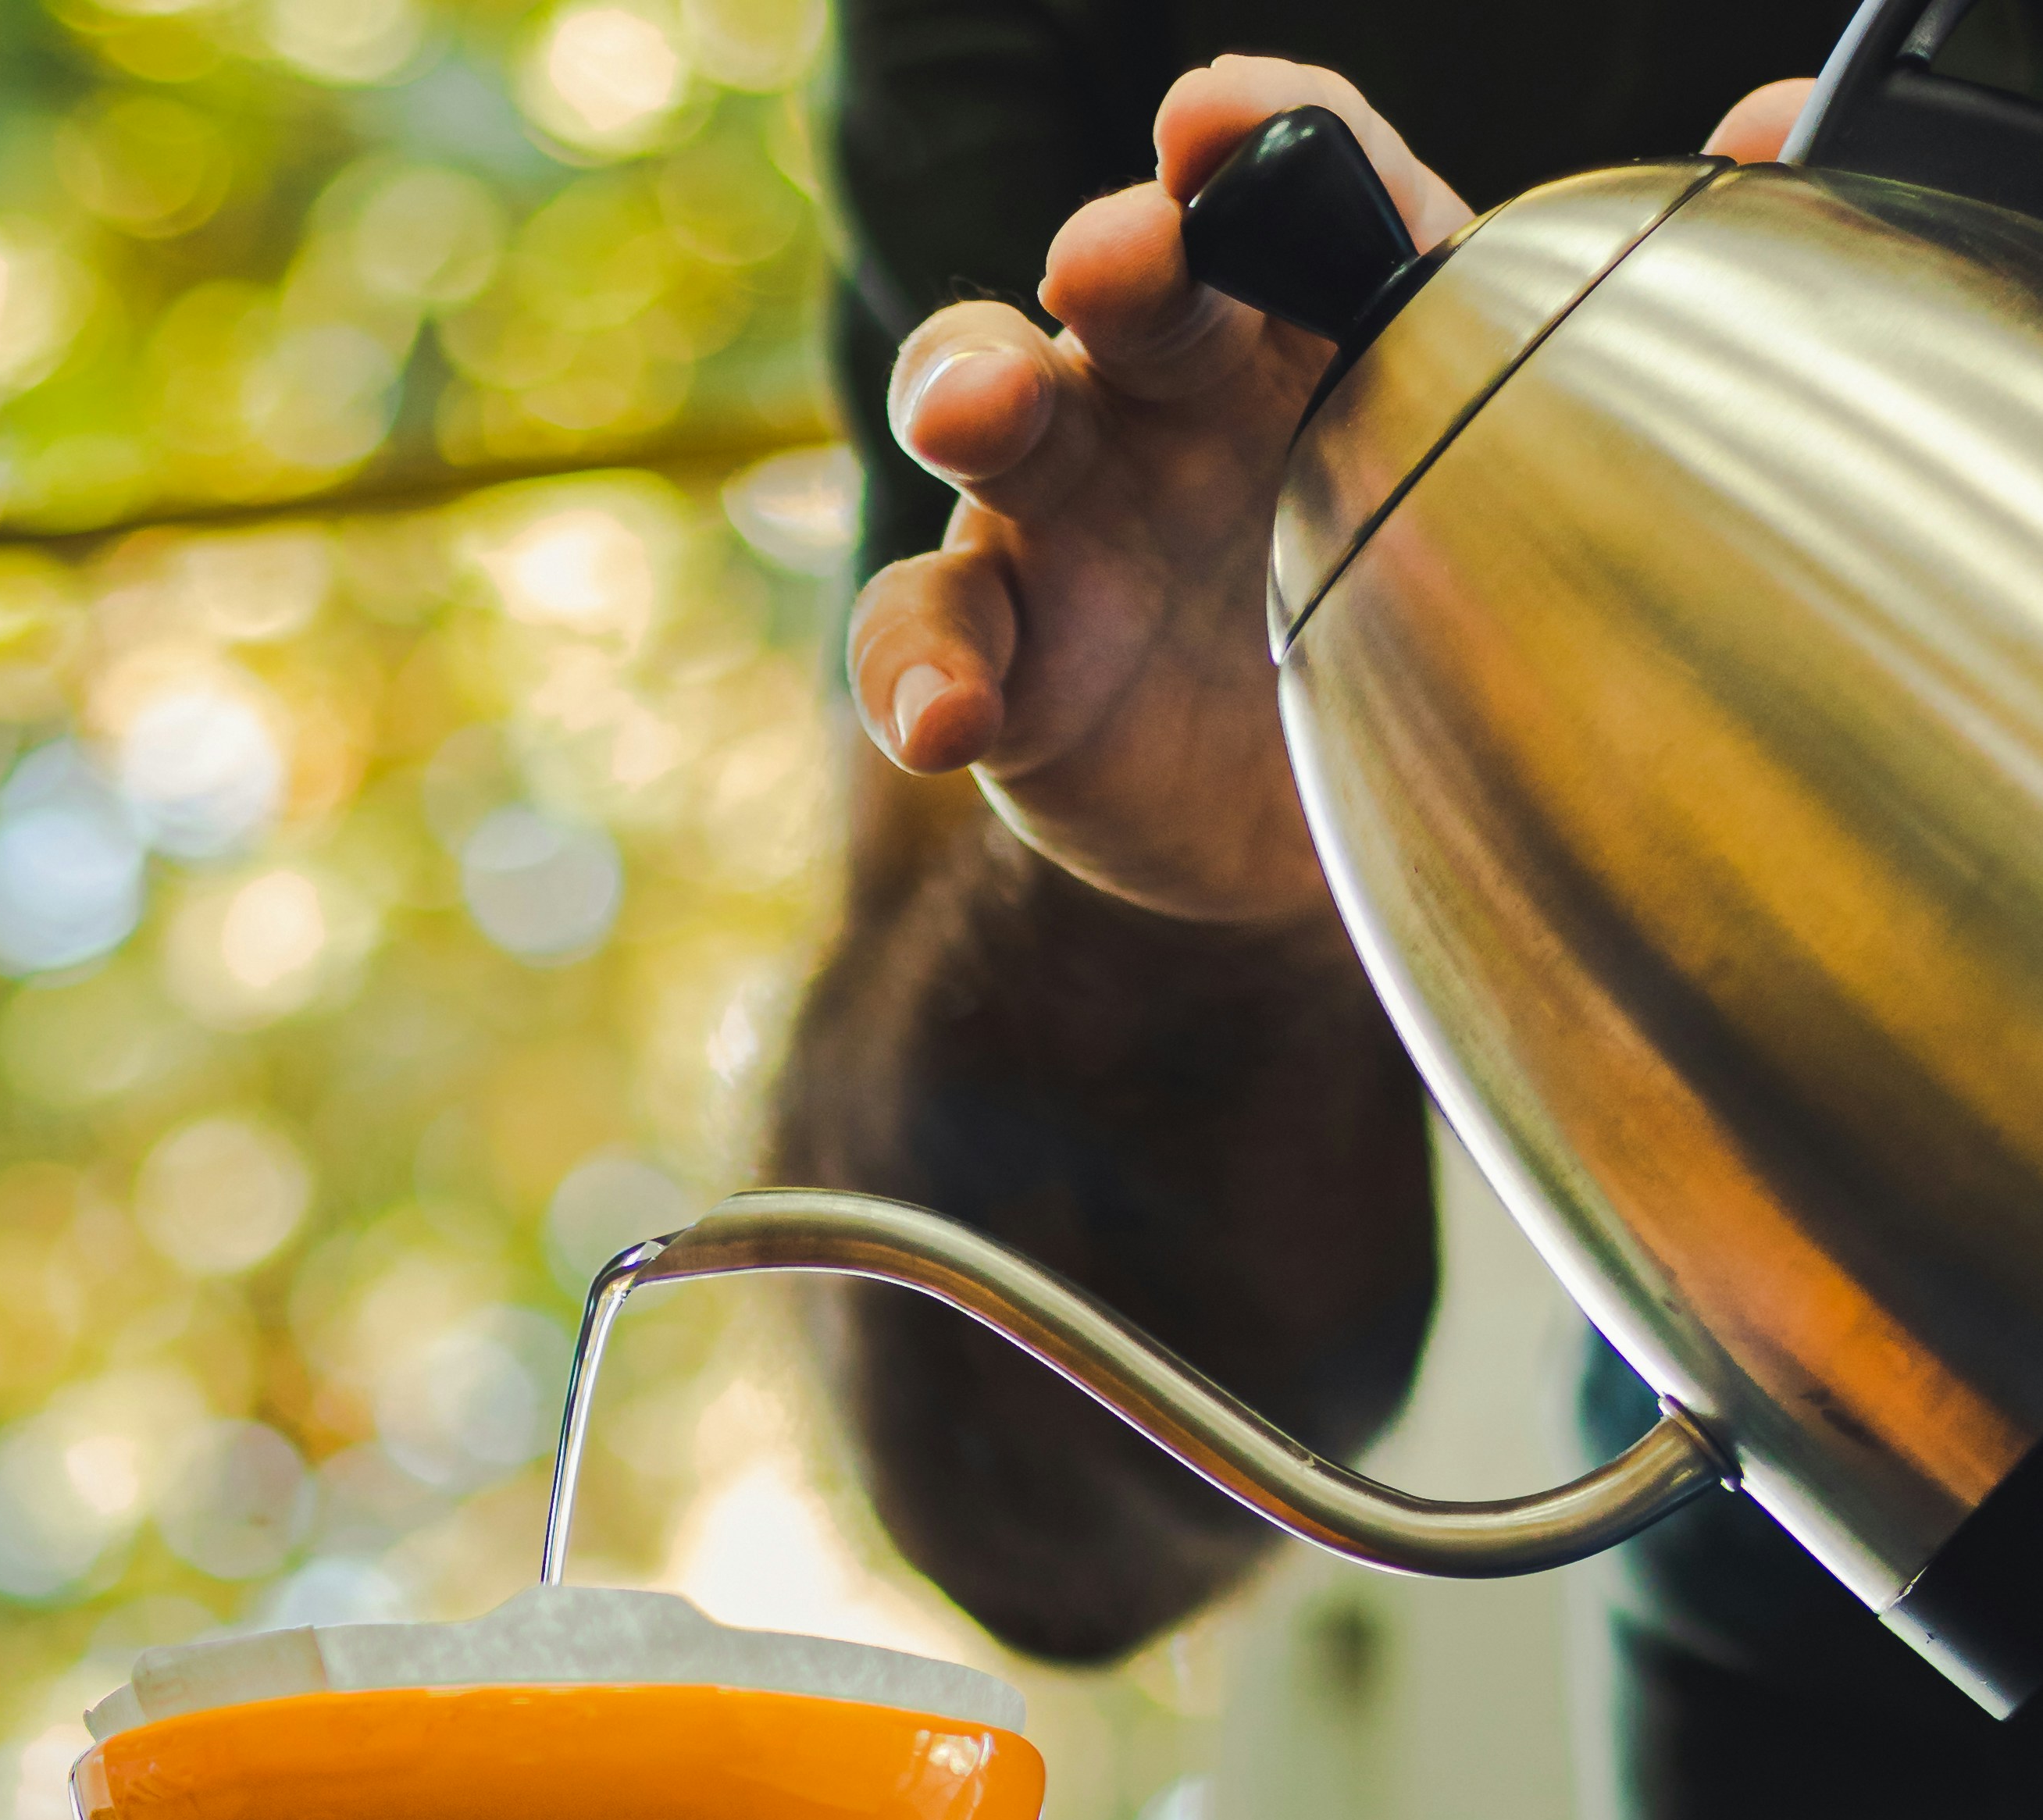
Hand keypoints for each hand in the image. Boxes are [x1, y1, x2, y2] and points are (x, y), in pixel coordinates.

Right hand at [846, 61, 1815, 928]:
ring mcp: (1070, 519)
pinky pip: (926, 634)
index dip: (1255, 135)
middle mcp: (1172, 384)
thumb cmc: (1430, 596)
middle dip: (1123, 256)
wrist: (1343, 813)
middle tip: (1127, 260)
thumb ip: (1639, 301)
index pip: (1283, 176)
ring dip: (973, 389)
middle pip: (1126, 281)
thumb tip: (1777, 134)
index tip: (1229, 126)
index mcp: (1308, 313)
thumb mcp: (1539, 459)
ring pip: (992, 418)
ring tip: (984, 413)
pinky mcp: (1007, 658)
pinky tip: (950, 720)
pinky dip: (922, 672)